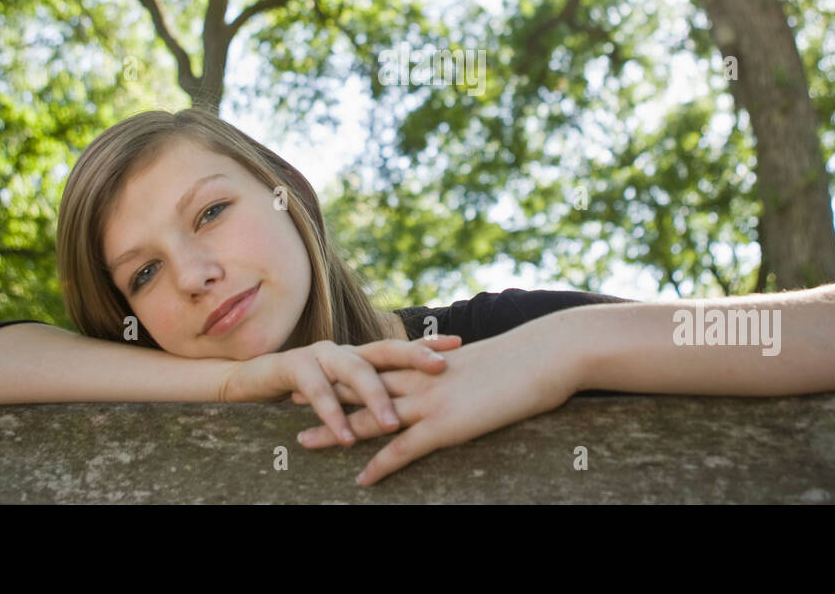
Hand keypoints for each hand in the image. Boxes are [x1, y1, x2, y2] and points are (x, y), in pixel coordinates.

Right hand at [220, 335, 462, 446]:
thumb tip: (415, 407)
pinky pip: (318, 391)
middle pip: (385, 349)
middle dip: (414, 356)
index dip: (429, 344)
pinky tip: (346, 436)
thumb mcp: (341, 390)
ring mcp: (320, 356)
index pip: (401, 346)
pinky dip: (333, 415)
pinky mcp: (293, 368)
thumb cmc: (304, 389)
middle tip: (441, 368)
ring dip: (374, 398)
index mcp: (361, 354)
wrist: (250, 380)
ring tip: (393, 424)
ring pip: (354, 371)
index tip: (462, 345)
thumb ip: (370, 391)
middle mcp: (346, 350)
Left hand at [294, 322, 577, 485]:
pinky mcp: (446, 425)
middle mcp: (421, 378)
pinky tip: (360, 479)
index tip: (317, 370)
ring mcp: (429, 401)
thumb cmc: (525, 356)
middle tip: (288, 396)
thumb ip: (461, 367)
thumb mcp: (484, 358)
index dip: (344, 369)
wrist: (545, 354)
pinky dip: (379, 465)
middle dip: (324, 392)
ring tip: (302, 442)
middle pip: (360, 387)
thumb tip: (458, 374)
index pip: (377, 364)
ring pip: (370, 418)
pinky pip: (403, 449)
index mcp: (428, 361)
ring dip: (334, 431)